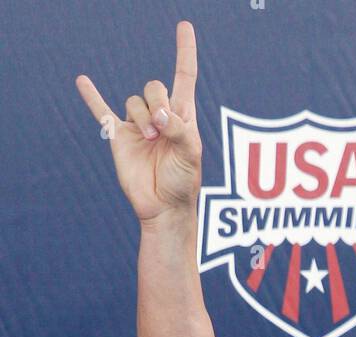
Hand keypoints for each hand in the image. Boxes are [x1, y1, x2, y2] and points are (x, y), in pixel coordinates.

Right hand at [75, 19, 201, 223]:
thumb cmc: (184, 182)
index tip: (184, 27)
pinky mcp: (119, 137)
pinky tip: (82, 81)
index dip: (185, 52)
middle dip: (157, 103)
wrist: (163, 208)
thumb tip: (158, 113)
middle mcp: (159, 116)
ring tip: (150, 141)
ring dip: (142, 118)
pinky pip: (102, 111)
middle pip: (154, 86)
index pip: (184, 76)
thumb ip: (178, 128)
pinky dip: (92, 96)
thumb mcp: (191, 153)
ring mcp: (137, 126)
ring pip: (134, 101)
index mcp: (182, 115)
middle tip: (161, 130)